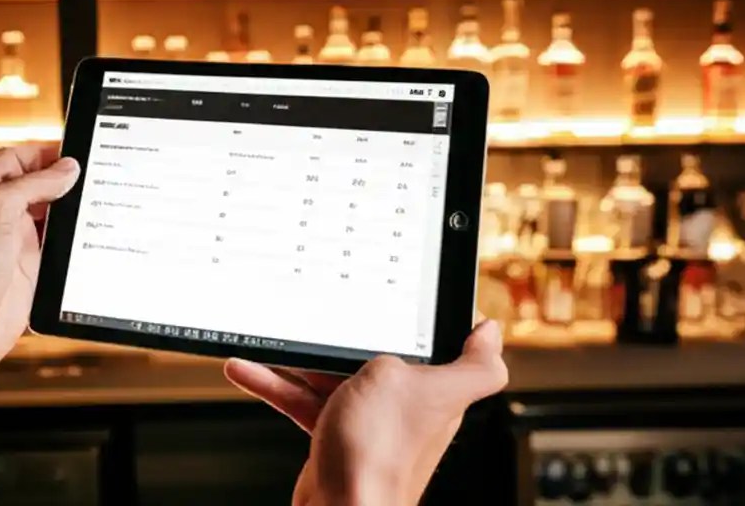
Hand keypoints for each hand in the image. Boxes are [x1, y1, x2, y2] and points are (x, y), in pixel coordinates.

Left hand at [0, 144, 79, 375]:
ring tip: (100, 202)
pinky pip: (57, 245)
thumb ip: (32, 184)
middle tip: (97, 177)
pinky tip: (91, 235)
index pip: (17, 158)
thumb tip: (67, 169)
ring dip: (72, 210)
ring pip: (51, 214)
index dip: (47, 154)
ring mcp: (12, 241)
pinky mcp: (28, 267)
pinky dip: (73, 239)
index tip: (78, 154)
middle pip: (37, 184)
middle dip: (65, 180)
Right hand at [224, 321, 507, 505]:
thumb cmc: (382, 450)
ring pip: (334, 377)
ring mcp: (369, 422)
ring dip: (301, 360)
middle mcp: (407, 406)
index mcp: (438, 389)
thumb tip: (493, 334)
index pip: (447, 347)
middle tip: (322, 312)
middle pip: (377, 357)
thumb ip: (465, 360)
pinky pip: (306, 401)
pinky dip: (279, 386)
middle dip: (346, 336)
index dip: (434, 321)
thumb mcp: (428, 386)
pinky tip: (251, 370)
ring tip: (275, 340)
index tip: (414, 294)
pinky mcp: (337, 438)